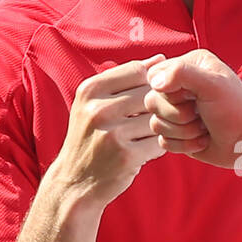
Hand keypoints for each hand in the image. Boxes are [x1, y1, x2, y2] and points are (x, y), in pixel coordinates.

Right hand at [51, 57, 166, 209]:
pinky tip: (152, 148)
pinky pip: (159, 142)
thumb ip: (126, 81)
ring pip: (158, 118)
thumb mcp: (96, 104)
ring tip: (160, 130)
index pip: (138, 70)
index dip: (153, 80)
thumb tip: (160, 59)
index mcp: (90, 90)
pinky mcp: (126, 156)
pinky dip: (160, 145)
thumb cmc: (91, 138)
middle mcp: (98, 109)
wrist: (75, 182)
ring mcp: (112, 134)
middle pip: (151, 93)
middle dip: (162, 103)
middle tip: (166, 113)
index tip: (157, 92)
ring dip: (164, 125)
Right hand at [144, 50, 241, 170]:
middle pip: (151, 102)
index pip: (154, 76)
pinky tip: (203, 140)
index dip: (168, 92)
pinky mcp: (177, 134)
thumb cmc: (236, 110)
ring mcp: (177, 111)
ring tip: (204, 128)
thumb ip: (182, 73)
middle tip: (201, 115)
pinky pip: (162, 142)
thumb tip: (155, 82)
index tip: (193, 96)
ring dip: (184, 131)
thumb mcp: (213, 85)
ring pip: (156, 124)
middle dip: (178, 114)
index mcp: (188, 67)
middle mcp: (179, 87)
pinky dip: (184, 145)